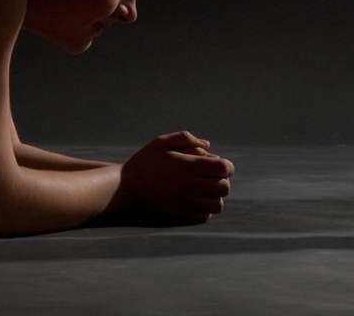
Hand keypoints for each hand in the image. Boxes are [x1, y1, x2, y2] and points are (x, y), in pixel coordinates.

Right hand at [117, 130, 233, 224]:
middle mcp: (191, 186)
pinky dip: (206, 208)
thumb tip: (208, 145)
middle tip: (212, 175)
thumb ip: (186, 139)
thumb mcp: (162, 142)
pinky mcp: (182, 214)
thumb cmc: (144, 161)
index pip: (223, 168)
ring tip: (206, 188)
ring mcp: (187, 202)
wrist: (127, 187)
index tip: (219, 163)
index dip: (226, 165)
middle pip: (224, 188)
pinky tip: (197, 199)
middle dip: (223, 180)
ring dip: (216, 196)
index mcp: (189, 166)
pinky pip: (205, 216)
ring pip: (218, 205)